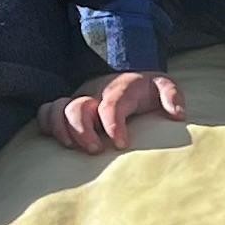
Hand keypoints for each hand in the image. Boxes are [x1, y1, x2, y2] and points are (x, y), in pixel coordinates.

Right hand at [46, 70, 183, 152]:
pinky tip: (57, 140)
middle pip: (77, 107)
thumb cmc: (145, 89)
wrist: (126, 74)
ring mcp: (78, 99)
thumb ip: (172, 96)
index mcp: (120, 90)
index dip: (113, 124)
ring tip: (72, 148)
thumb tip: (177, 114)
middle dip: (83, 131)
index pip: (112, 104)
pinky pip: (46, 111)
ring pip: (57, 109)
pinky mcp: (66, 107)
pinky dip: (47, 124)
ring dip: (61, 130)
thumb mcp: (164, 86)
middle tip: (96, 150)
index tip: (120, 144)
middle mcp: (94, 93)